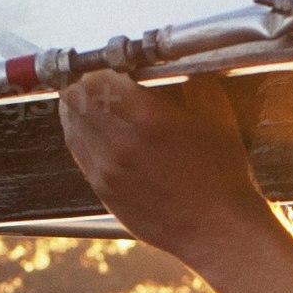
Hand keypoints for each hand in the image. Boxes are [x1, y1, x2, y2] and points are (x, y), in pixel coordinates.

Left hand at [55, 71, 271, 263]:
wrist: (217, 230)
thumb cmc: (222, 176)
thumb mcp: (217, 116)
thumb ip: (191, 81)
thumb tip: (171, 62)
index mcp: (149, 121)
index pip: (96, 81)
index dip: (99, 70)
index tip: (108, 70)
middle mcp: (121, 146)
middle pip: (76, 101)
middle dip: (84, 88)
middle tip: (95, 84)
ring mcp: (108, 172)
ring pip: (71, 127)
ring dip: (78, 112)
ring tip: (91, 105)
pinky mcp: (103, 192)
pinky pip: (79, 155)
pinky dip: (82, 138)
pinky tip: (97, 133)